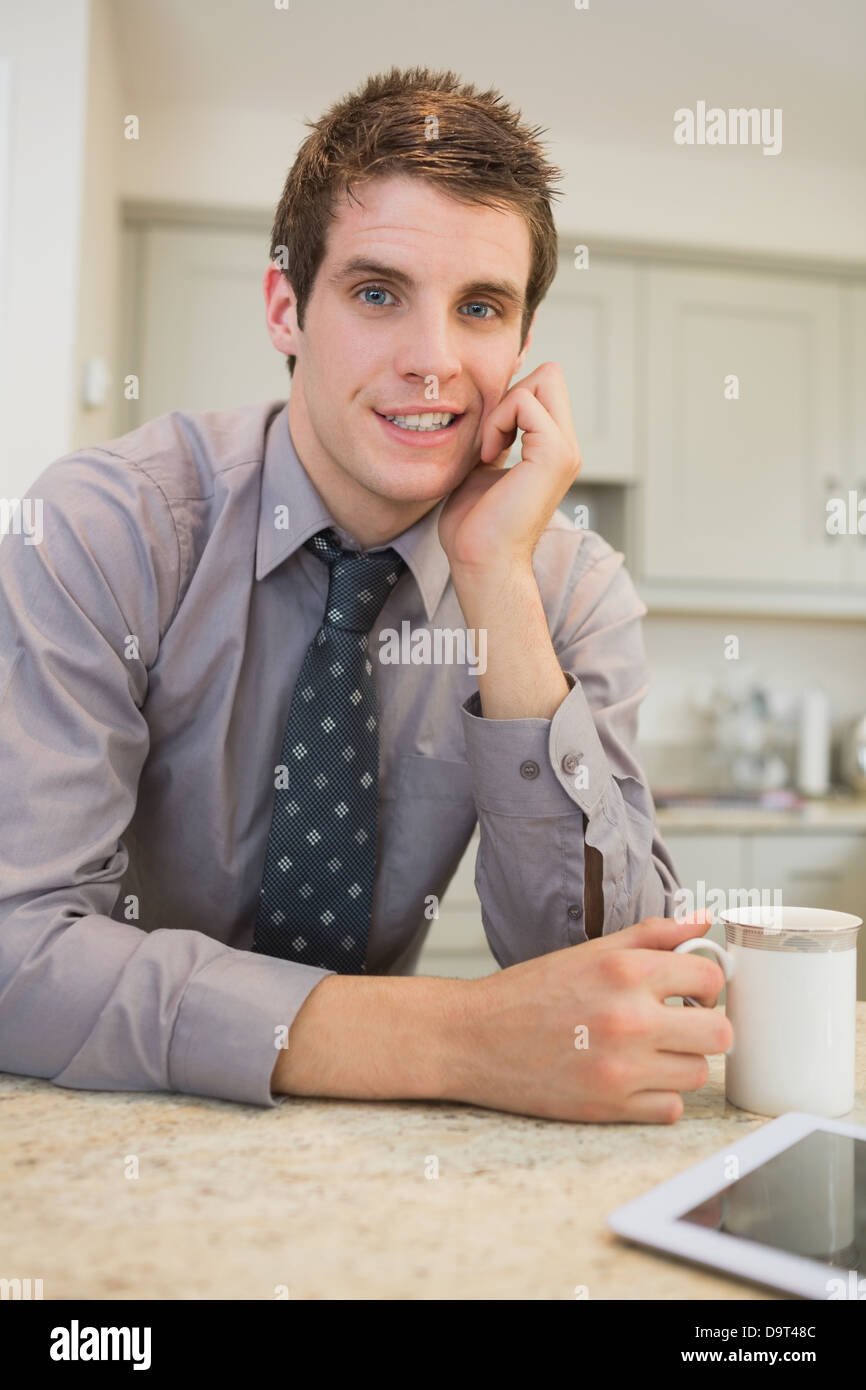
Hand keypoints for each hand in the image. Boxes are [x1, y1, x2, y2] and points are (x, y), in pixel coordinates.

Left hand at [437, 362, 581, 578]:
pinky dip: (497, 421)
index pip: (544, 387)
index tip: (487, 437)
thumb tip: (487, 411)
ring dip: (502, 408)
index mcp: (552, 450)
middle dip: (512, 393)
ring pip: (544, 379)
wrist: (481, 560)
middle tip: (489, 435)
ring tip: (487, 449)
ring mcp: (566, 450)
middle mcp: (567, 448)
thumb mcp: (483, 468)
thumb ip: (494, 437)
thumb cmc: (475, 526)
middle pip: (551, 375)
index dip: (510, 398)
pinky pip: (525, 402)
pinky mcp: (554, 453)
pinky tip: (487, 455)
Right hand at [450, 912, 732, 1123]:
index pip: (711, 979)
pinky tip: (632, 1078)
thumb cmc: (529, 992)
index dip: (706, 986)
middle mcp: (630, 1018)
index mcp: (627, 971)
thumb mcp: (590, 951)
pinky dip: (658, 1097)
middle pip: (719, 1033)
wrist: (473, 1038)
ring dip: (680, 1062)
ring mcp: (622, 1068)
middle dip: (703, 1027)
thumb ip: (653, 935)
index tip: (689, 992)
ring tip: (649, 1051)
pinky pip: (670, 1109)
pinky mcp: (609, 1107)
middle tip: (678, 1024)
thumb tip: (702, 922)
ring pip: (697, 1073)